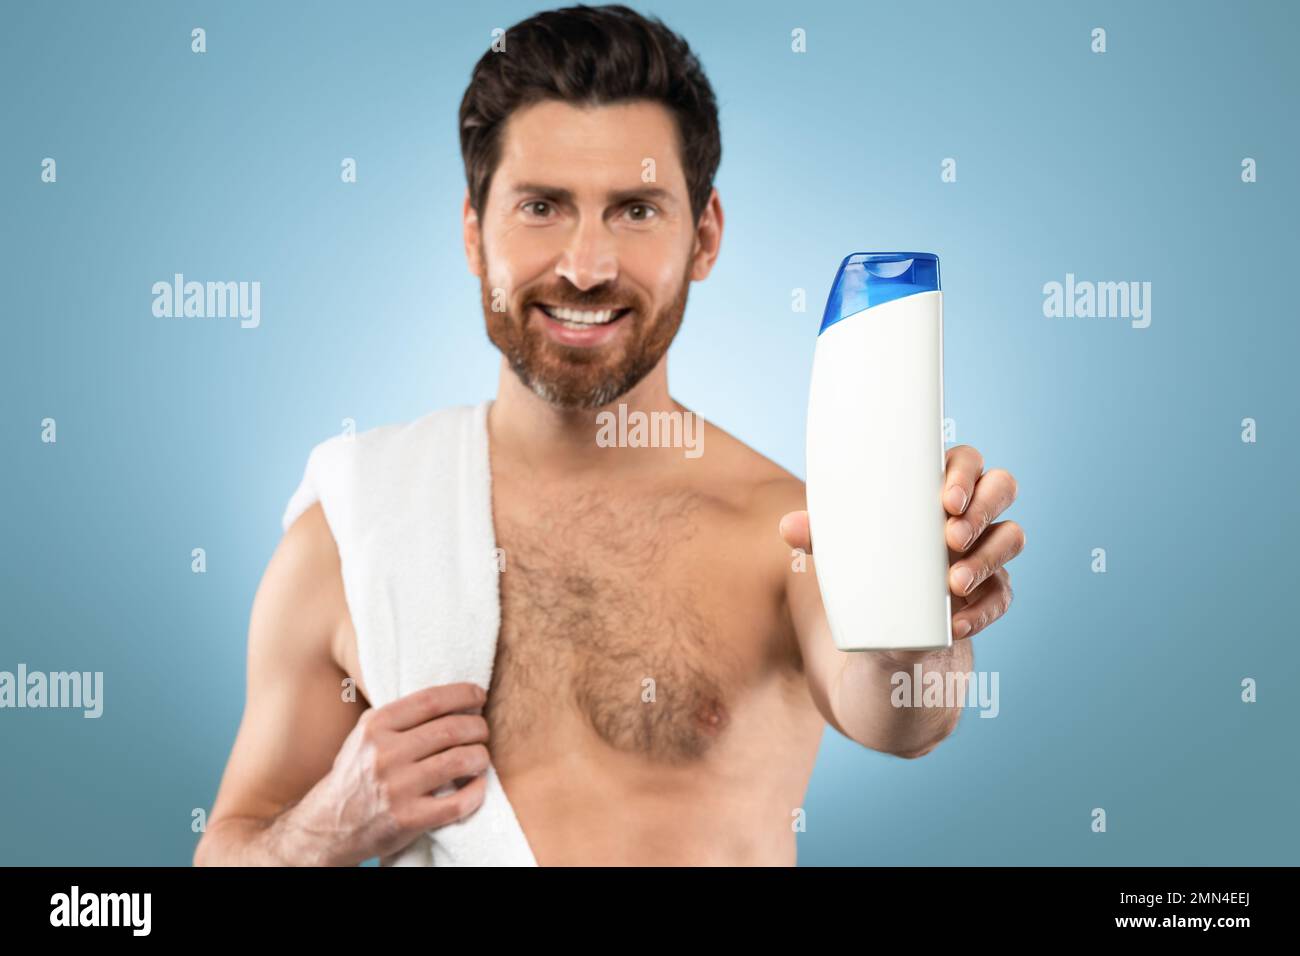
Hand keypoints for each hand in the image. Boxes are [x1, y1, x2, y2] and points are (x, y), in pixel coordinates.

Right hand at [281, 682, 491, 865]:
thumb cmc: (354, 775)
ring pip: (460, 761)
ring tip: (480, 757)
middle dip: (478, 727)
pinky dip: (476, 791)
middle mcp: (385, 754)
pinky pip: (459, 801)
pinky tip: (477, 786)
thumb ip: (398, 717)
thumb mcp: (364, 736)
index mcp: (375, 726)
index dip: (463, 694)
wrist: (326, 827)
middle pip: (452, 729)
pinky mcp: (409, 819)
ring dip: (480, 756)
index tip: (479, 696)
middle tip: (482, 731)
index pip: (431, 700)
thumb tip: (449, 698)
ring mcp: (398, 788)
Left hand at [778, 444, 1023, 662]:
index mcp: (936, 488)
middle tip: (951, 536)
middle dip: (982, 509)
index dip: (965, 472)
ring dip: (989, 558)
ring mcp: (985, 551)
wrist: (886, 638)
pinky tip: (959, 623)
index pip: (967, 460)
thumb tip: (788, 526)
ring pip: (1012, 536)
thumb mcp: (842, 555)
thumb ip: (819, 538)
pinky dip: (984, 609)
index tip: (945, 497)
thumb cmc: (868, 570)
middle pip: (1001, 487)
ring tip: (954, 583)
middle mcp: (969, 513)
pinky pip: (1003, 594)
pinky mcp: (991, 593)